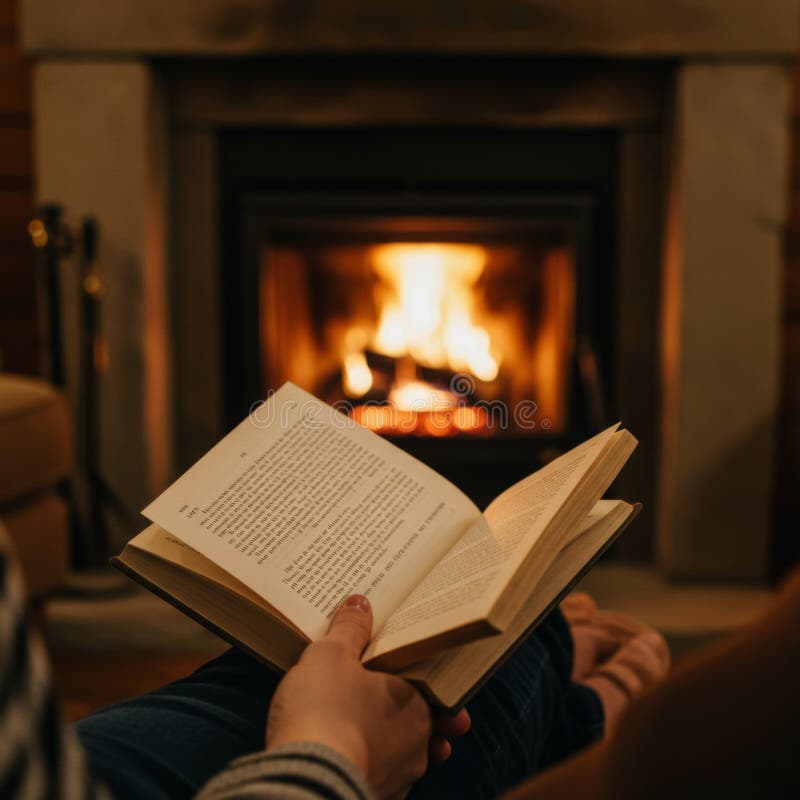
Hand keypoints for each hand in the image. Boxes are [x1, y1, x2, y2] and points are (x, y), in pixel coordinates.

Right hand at [266, 595, 469, 797]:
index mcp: (416, 704)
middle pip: (422, 720)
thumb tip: (361, 604)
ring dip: (389, 740)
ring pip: (404, 753)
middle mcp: (418, 745)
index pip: (431, 685)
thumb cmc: (323, 713)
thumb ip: (350, 629)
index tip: (411, 670)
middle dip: (406, 708)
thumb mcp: (330, 655)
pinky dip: (368, 764)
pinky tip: (348, 752)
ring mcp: (399, 778)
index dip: (420, 676)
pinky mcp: (376, 797)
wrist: (305, 781)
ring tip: (365, 724)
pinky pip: (380, 776)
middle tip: (385, 693)